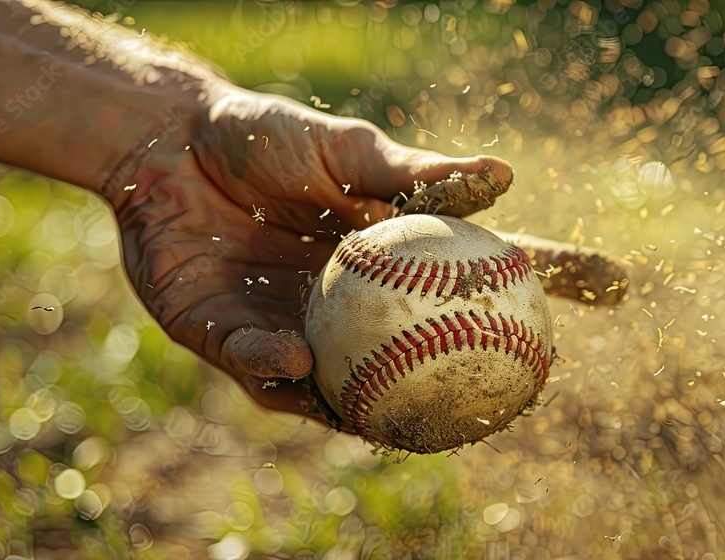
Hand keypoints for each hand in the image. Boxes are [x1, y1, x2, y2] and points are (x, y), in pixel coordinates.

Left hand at [108, 80, 513, 424]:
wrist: (170, 140)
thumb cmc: (266, 137)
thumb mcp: (349, 151)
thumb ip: (414, 174)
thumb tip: (504, 174)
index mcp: (372, 272)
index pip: (448, 299)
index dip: (499, 321)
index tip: (555, 344)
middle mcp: (334, 311)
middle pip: (391, 368)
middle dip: (426, 400)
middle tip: (471, 415)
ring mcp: (279, 329)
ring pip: (322, 389)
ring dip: (351, 410)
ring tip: (387, 422)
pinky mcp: (220, 336)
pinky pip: (251, 361)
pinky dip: (274, 363)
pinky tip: (299, 358)